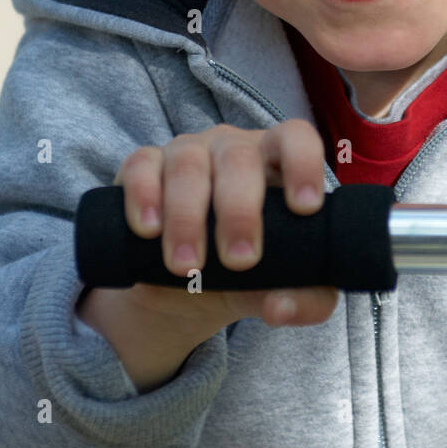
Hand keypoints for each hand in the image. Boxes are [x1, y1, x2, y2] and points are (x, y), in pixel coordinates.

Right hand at [113, 121, 338, 330]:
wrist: (183, 284)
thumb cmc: (247, 267)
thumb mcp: (279, 285)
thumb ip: (302, 301)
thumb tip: (281, 309)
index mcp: (276, 163)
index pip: (296, 138)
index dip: (303, 164)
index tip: (305, 208)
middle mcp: (232, 148)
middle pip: (239, 157)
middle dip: (239, 210)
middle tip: (240, 261)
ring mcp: (186, 151)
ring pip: (188, 163)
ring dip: (187, 217)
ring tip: (186, 267)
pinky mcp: (143, 166)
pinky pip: (141, 166)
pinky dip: (144, 196)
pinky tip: (149, 230)